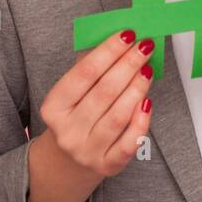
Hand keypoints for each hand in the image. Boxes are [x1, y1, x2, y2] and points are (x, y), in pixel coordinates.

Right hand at [39, 29, 155, 178]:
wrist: (68, 163)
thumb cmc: (74, 118)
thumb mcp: (70, 95)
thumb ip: (89, 70)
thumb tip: (120, 43)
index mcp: (54, 107)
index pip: (84, 73)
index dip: (108, 51)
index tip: (127, 35)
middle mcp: (67, 131)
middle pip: (104, 92)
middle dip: (128, 65)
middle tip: (145, 46)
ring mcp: (87, 151)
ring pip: (118, 116)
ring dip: (137, 88)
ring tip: (147, 68)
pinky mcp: (107, 166)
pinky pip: (129, 143)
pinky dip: (141, 121)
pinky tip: (148, 101)